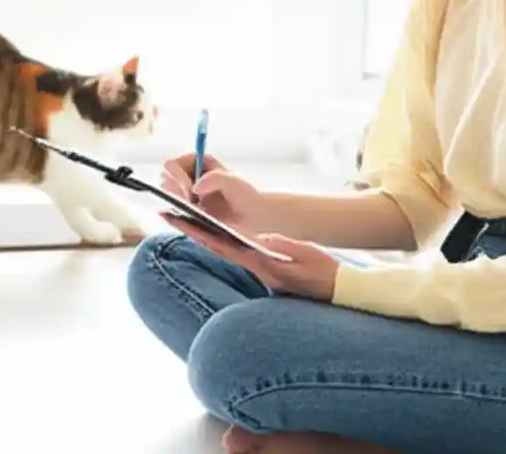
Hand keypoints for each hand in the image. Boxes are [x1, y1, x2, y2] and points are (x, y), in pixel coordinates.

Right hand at [160, 153, 271, 235]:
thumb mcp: (235, 182)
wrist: (254, 216)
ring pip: (166, 193)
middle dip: (175, 189)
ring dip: (175, 200)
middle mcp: (189, 175)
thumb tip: (195, 188)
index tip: (190, 191)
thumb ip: (215, 178)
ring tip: (194, 208)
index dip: (177, 176)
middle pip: (164, 177)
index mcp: (198, 162)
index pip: (172, 164)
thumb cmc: (247, 196)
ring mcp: (186, 193)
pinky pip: (171, 210)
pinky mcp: (187, 210)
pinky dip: (175, 214)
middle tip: (192, 201)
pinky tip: (190, 216)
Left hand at [160, 213, 338, 300]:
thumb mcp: (308, 257)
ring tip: (181, 218)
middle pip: (215, 246)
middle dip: (190, 229)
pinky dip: (219, 241)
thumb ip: (285, 246)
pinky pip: (235, 253)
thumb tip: (264, 237)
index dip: (197, 231)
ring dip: (201, 234)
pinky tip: (210, 232)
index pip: (222, 245)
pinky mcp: (264, 270)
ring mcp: (258, 270)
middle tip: (167, 213)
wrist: (339, 292)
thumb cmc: (325, 275)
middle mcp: (254, 268)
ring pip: (222, 249)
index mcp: (260, 263)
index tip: (177, 218)